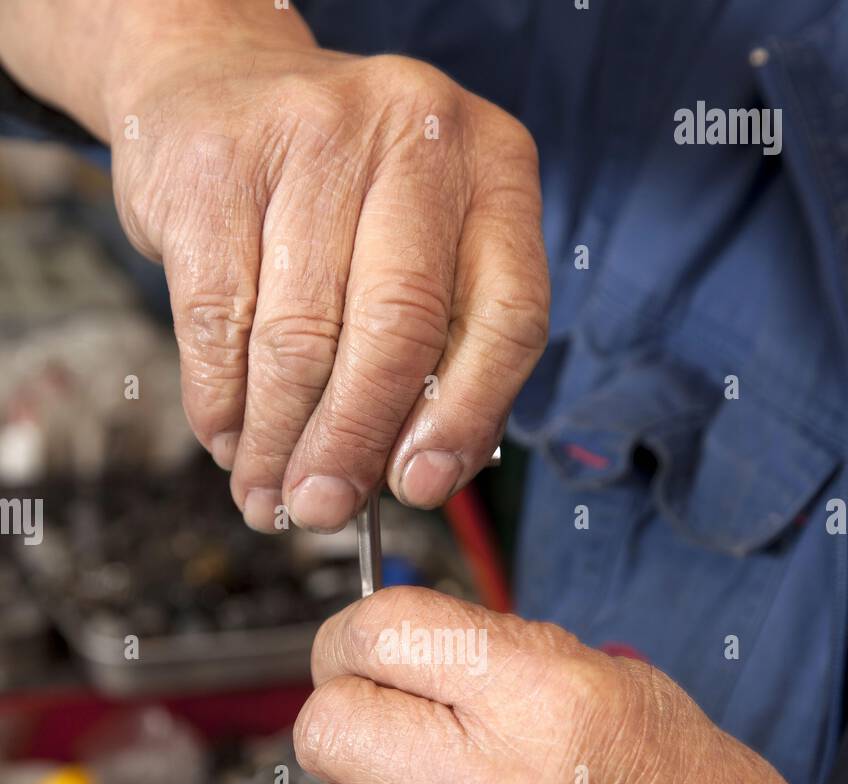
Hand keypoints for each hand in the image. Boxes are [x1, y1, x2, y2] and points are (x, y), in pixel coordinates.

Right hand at [94, 1, 547, 530]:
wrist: (219, 84)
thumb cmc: (339, 194)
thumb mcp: (421, 244)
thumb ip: (438, 349)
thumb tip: (402, 481)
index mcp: (494, 167)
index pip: (508, 317)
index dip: (465, 420)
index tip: (418, 488)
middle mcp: (413, 137)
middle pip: (396, 333)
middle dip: (352, 446)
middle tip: (322, 510)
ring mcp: (310, 140)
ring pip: (298, 340)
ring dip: (277, 443)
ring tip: (268, 494)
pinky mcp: (215, 168)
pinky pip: (218, 323)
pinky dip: (221, 403)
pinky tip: (228, 439)